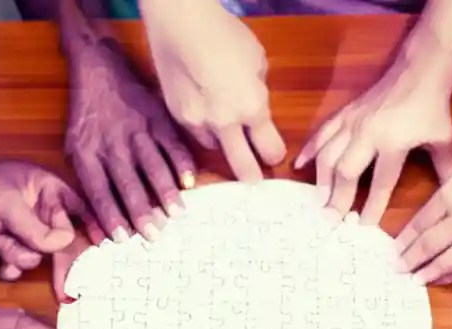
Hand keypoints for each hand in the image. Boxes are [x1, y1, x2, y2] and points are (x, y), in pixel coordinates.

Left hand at [0, 156, 82, 283]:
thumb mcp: (9, 204)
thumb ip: (36, 228)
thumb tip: (61, 245)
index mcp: (49, 192)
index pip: (79, 211)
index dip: (93, 228)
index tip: (105, 247)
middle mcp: (43, 213)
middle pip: (65, 241)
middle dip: (65, 265)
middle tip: (69, 292)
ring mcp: (26, 232)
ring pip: (40, 256)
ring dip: (22, 256)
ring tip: (2, 244)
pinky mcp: (9, 248)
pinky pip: (21, 266)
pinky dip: (11, 267)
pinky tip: (0, 263)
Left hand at [61, 1, 194, 248]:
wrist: (99, 71)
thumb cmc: (88, 119)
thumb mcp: (75, 150)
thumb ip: (87, 188)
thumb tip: (98, 233)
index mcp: (87, 153)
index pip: (99, 190)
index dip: (110, 215)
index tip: (122, 238)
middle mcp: (111, 143)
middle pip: (127, 182)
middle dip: (141, 211)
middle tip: (154, 234)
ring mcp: (136, 130)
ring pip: (152, 165)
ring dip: (164, 191)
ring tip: (176, 214)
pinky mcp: (156, 118)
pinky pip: (171, 143)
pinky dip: (181, 163)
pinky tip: (190, 182)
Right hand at [143, 0, 284, 181]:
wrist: (180, 24)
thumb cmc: (225, 34)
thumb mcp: (256, 60)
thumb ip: (258, 87)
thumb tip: (254, 97)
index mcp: (252, 109)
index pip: (270, 148)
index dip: (275, 154)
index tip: (274, 154)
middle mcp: (225, 123)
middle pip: (243, 165)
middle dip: (252, 175)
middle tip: (254, 181)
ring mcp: (197, 122)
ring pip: (214, 148)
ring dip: (222, 144)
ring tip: (224, 135)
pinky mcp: (176, 115)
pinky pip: (194, 131)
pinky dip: (201, 127)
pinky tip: (202, 113)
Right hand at [296, 60, 451, 225]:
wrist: (420, 69)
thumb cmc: (432, 106)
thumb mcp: (443, 139)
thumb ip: (445, 170)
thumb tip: (451, 198)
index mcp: (393, 143)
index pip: (381, 183)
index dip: (372, 207)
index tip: (362, 226)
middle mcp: (368, 134)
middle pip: (346, 171)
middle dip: (336, 198)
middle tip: (329, 220)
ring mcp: (353, 122)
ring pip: (329, 154)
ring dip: (321, 179)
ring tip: (317, 200)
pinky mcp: (346, 113)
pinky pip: (322, 132)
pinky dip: (310, 149)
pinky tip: (300, 165)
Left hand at [395, 150, 451, 284]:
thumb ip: (451, 195)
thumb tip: (431, 218)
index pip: (420, 221)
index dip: (404, 238)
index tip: (392, 248)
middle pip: (428, 244)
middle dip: (409, 259)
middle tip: (395, 268)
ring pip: (446, 261)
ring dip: (427, 272)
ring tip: (414, 279)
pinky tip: (442, 278)